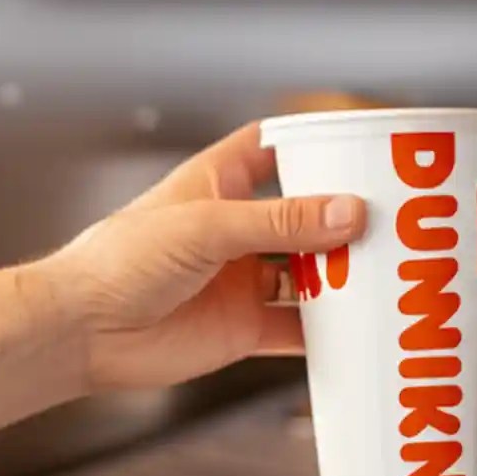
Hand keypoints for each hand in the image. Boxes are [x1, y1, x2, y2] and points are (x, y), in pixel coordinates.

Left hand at [39, 123, 365, 393]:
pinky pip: (298, 329)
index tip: (361, 146)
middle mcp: (235, 230)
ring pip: (309, 274)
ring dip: (344, 276)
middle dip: (345, 218)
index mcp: (219, 183)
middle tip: (394, 220)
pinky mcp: (243, 327)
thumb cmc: (118, 260)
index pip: (275, 148)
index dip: (314, 144)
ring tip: (388, 273)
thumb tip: (347, 213)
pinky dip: (328, 332)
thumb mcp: (208, 226)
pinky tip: (357, 328)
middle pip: (305, 216)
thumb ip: (280, 222)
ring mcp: (241, 280)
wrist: (82, 331)